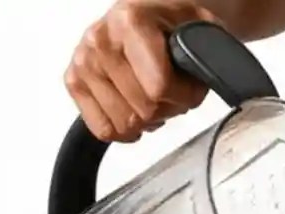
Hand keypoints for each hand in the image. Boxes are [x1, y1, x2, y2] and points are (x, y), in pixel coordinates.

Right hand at [66, 0, 216, 141]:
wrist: (152, 13)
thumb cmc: (174, 22)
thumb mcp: (202, 27)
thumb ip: (209, 52)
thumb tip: (210, 79)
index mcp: (130, 22)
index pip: (159, 86)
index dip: (185, 95)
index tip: (192, 86)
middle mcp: (100, 40)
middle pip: (143, 109)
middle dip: (169, 108)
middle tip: (175, 92)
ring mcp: (84, 62)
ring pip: (124, 124)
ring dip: (148, 119)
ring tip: (155, 97)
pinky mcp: (74, 82)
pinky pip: (103, 129)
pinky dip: (125, 129)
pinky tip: (136, 109)